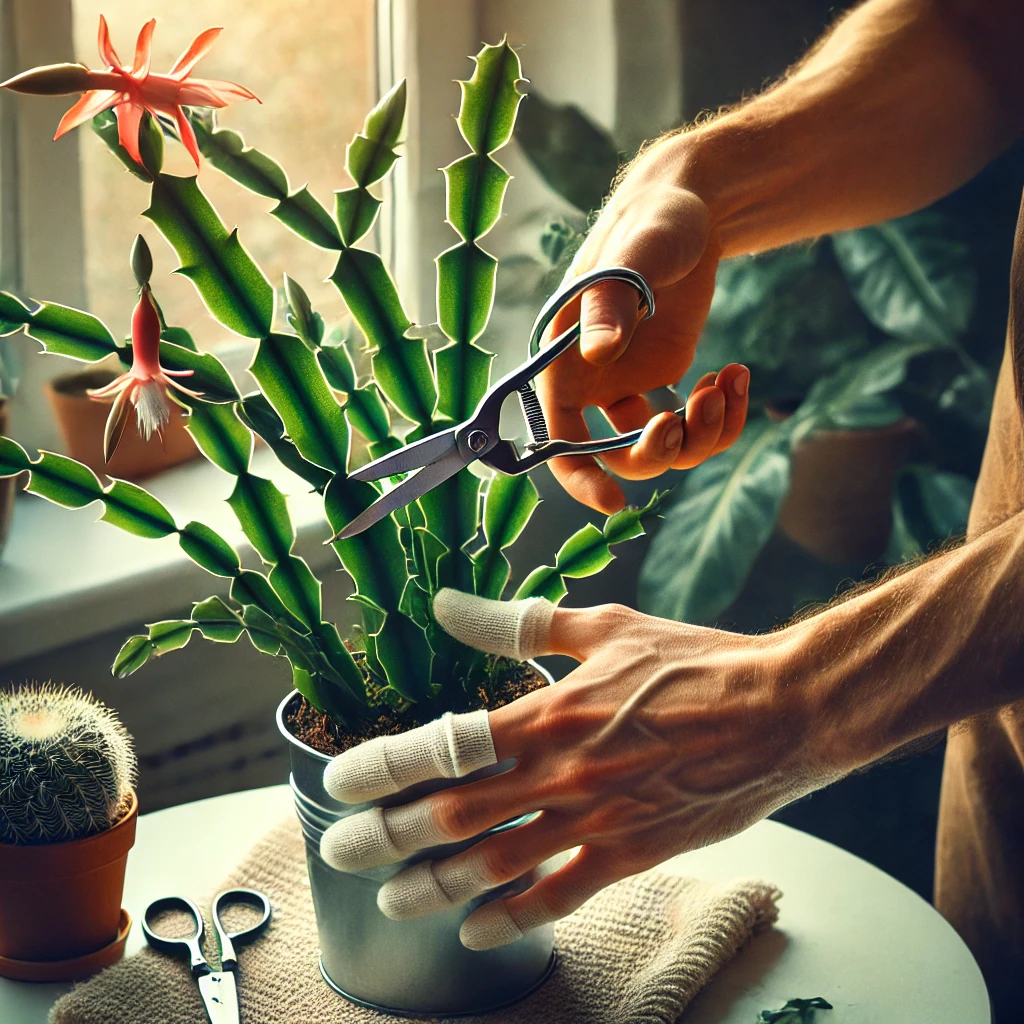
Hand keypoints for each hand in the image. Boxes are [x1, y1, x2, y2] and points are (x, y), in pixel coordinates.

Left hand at [319, 590, 839, 949]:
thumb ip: (518, 623)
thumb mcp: (604, 627)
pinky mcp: (632, 852)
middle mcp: (560, 771)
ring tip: (391, 899)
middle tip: (340, 851)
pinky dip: (513, 918)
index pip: (442, 744)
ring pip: (494, 865)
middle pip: (452, 815)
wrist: (779, 709)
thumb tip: (449, 604)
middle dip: (387, 837)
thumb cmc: (693, 660)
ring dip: (434, 886)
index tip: (339, 780)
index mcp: (548, 711)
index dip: (382, 767)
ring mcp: (595, 819)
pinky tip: (477, 931)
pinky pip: (560, 895)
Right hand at [538, 142, 748, 512]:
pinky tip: (735, 374)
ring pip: (660, 447)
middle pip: (615, 455)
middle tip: (693, 411)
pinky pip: (688, 425)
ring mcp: (625, 385)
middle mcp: (589, 381)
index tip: (616, 501)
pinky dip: (720, 414)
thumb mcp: (637, 254)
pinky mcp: (660, 381)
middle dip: (660, 448)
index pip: (556, 434)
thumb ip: (611, 300)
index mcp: (563, 358)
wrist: (693, 209)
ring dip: (702, 431)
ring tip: (728, 381)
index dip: (579, 475)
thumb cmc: (655, 221)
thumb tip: (597, 351)